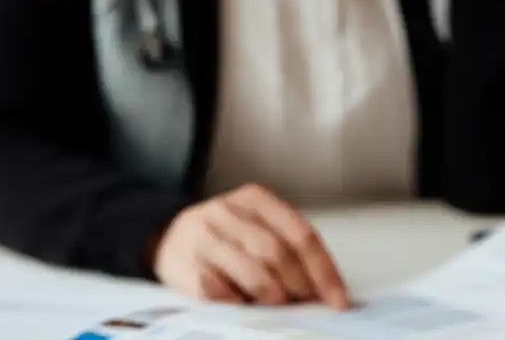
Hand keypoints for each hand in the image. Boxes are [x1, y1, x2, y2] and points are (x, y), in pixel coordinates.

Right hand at [152, 183, 350, 308]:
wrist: (166, 237)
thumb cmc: (224, 236)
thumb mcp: (254, 225)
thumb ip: (286, 246)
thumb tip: (323, 287)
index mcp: (254, 198)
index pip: (300, 234)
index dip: (324, 270)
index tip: (338, 298)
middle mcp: (227, 213)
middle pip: (278, 254)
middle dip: (300, 286)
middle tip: (309, 303)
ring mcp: (205, 239)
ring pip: (254, 275)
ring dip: (275, 298)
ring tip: (281, 306)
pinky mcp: (188, 268)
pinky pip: (225, 294)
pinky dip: (243, 305)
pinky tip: (248, 305)